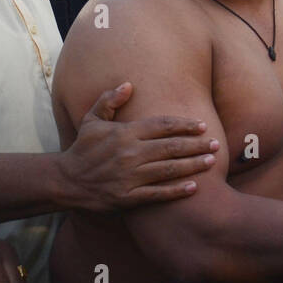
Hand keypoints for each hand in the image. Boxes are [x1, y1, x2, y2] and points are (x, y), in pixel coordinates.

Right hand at [58, 83, 220, 211]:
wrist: (66, 180)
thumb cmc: (83, 148)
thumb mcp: (91, 120)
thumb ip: (109, 101)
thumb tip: (128, 85)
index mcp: (125, 133)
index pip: (161, 125)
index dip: (184, 125)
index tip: (202, 125)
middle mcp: (130, 154)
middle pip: (171, 147)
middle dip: (196, 145)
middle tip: (216, 143)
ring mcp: (130, 176)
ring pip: (168, 169)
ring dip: (192, 165)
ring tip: (211, 161)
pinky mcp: (128, 197)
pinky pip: (157, 193)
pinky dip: (176, 191)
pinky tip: (194, 187)